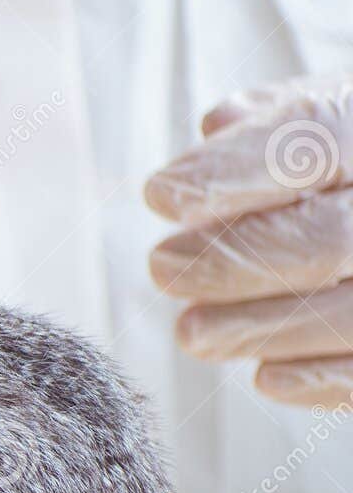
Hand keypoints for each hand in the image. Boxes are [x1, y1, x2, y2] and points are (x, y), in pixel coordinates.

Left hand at [145, 74, 352, 407]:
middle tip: (163, 267)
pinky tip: (266, 376)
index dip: (231, 171)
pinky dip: (320, 378)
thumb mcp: (330, 114)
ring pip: (349, 311)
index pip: (313, 140)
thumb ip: (276, 121)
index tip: (160, 196)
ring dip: (259, 326)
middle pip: (329, 238)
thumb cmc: (352, 164)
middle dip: (235, 258)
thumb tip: (220, 125)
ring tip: (191, 331)